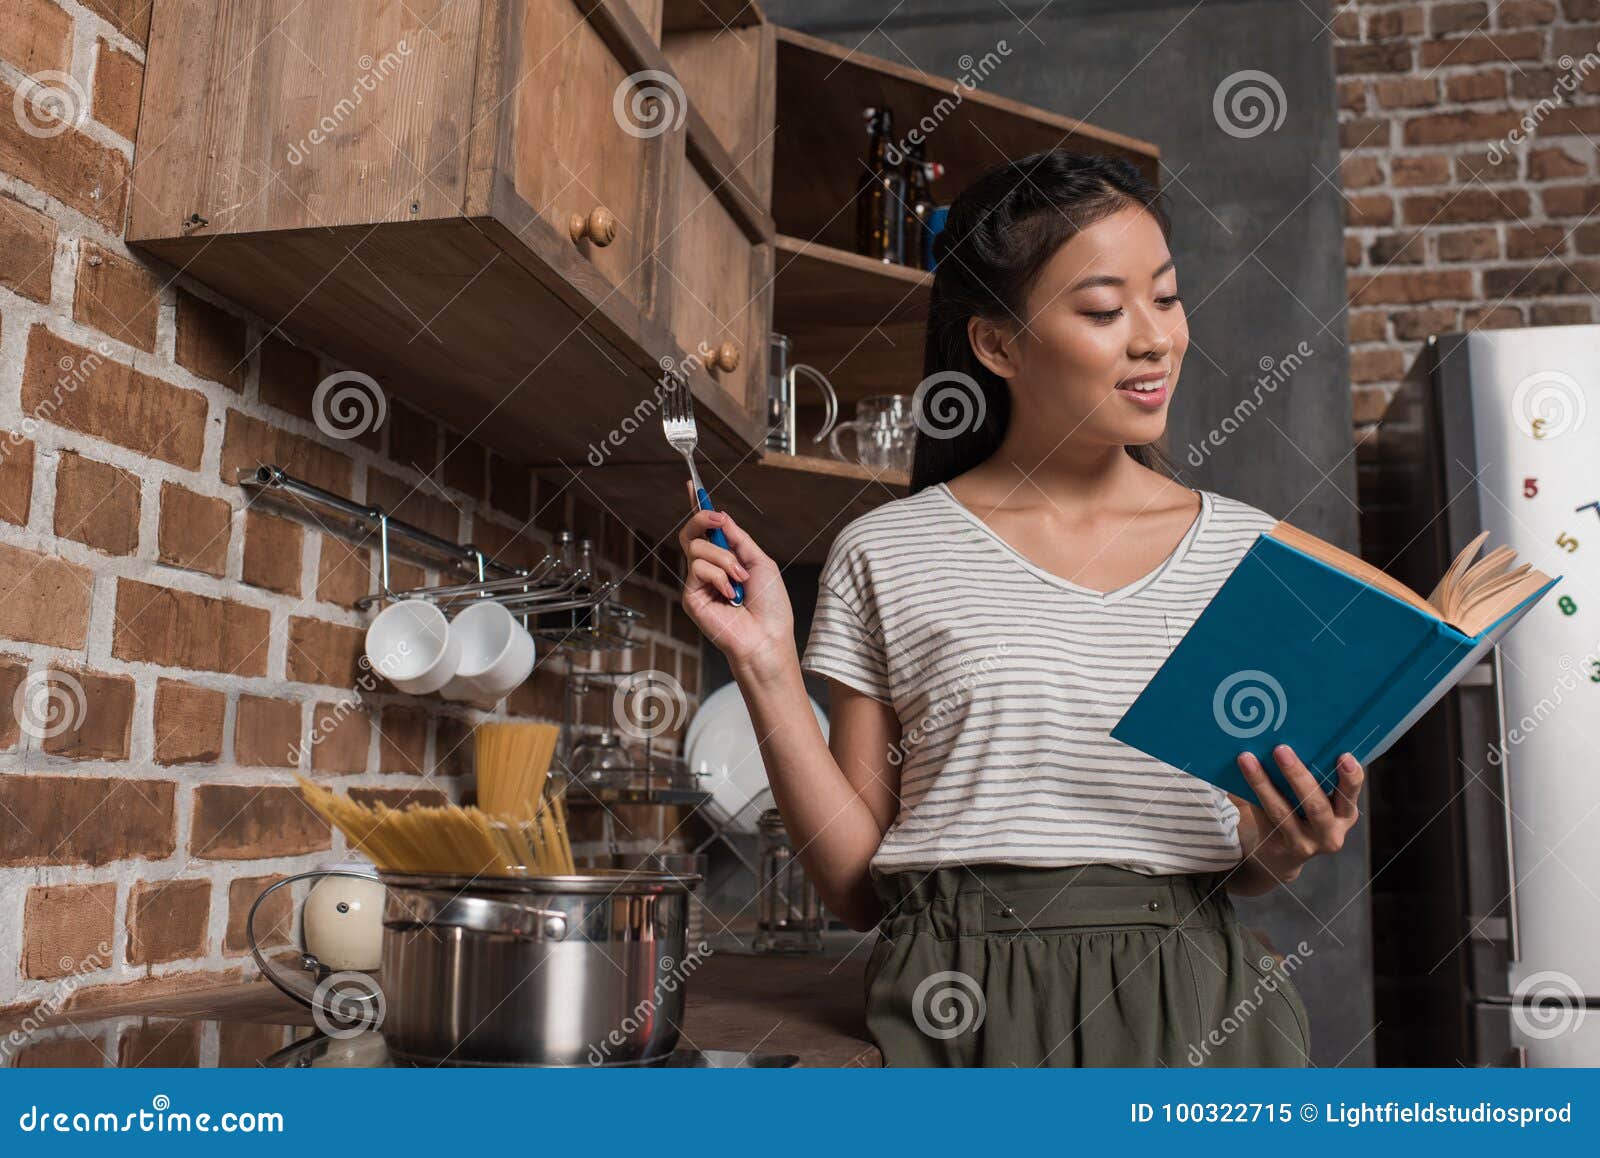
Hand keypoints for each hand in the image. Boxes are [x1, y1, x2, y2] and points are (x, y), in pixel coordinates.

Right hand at [676, 481, 794, 681]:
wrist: (767, 636)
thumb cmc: (771, 606)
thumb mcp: (760, 562)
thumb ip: (739, 538)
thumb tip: (722, 516)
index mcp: (726, 560)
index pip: (707, 530)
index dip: (698, 508)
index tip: (693, 485)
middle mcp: (709, 569)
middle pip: (691, 532)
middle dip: (702, 518)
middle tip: (716, 518)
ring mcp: (699, 583)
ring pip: (697, 547)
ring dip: (724, 559)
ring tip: (741, 580)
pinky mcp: (691, 597)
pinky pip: (698, 568)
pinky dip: (719, 577)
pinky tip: (730, 595)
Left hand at [1230, 744, 1363, 885]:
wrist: (1278, 856)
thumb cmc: (1299, 812)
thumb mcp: (1314, 799)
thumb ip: (1312, 775)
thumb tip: (1286, 734)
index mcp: (1345, 813)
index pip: (1350, 793)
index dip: (1350, 776)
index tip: (1344, 755)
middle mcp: (1330, 832)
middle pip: (1316, 805)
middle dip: (1297, 776)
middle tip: (1280, 749)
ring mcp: (1305, 844)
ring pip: (1282, 811)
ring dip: (1263, 783)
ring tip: (1247, 759)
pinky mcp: (1278, 847)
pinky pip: (1261, 817)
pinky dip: (1250, 794)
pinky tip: (1238, 775)